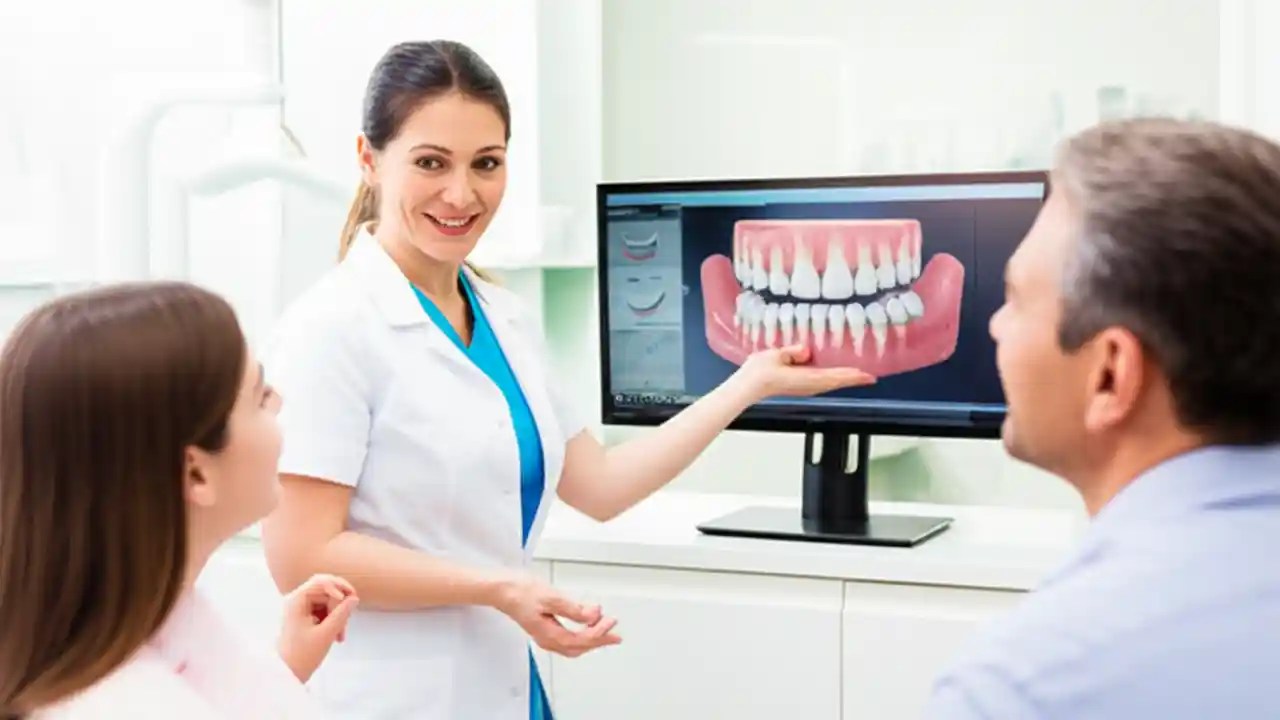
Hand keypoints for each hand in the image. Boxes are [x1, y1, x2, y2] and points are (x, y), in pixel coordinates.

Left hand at [278, 573, 358, 682]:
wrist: (286, 674)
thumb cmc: (303, 655)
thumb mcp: (326, 634)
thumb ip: (342, 614)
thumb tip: (354, 599)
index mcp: (297, 600)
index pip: (322, 582)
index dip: (340, 587)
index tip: (353, 600)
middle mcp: (296, 600)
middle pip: (326, 591)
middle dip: (340, 605)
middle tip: (347, 622)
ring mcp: (300, 608)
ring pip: (327, 602)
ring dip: (338, 615)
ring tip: (341, 635)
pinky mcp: (304, 617)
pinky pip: (324, 611)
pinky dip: (332, 621)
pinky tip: (337, 636)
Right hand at [495, 576, 620, 657]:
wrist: (500, 589)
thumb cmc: (520, 591)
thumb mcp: (550, 597)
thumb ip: (573, 608)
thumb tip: (593, 615)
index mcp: (549, 634)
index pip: (581, 639)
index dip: (599, 632)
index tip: (611, 622)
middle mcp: (547, 639)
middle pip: (579, 647)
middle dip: (599, 640)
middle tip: (615, 632)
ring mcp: (544, 636)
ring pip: (573, 646)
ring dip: (590, 639)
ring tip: (605, 631)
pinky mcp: (543, 629)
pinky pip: (567, 641)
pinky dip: (580, 637)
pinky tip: (585, 627)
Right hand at [735, 344, 875, 400]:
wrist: (747, 386)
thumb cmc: (759, 371)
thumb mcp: (776, 354)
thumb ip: (792, 351)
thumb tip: (806, 350)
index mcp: (807, 378)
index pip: (836, 376)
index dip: (853, 376)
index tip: (868, 375)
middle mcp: (810, 386)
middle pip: (837, 382)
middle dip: (854, 379)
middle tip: (870, 377)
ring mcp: (805, 388)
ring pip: (831, 384)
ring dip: (845, 380)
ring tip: (857, 375)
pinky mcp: (800, 387)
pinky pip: (823, 383)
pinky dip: (834, 379)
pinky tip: (835, 376)